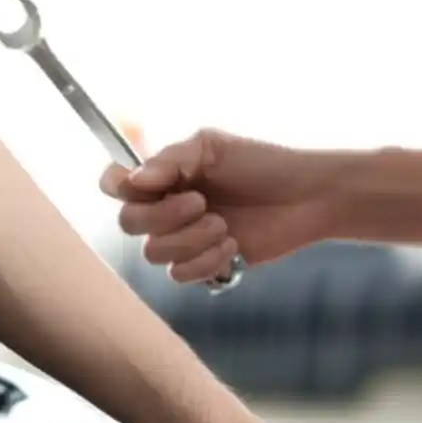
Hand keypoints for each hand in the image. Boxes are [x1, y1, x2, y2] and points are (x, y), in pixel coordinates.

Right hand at [99, 129, 336, 283]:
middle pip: (128, 224)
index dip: (118, 187)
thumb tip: (135, 180)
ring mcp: (181, 239)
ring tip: (224, 226)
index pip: (113, 184)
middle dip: (164, 216)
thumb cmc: (264, 163)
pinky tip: (232, 246)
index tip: (148, 185)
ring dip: (191, 240)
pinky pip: (179, 275)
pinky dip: (206, 261)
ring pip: (153, 253)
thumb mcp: (214, 147)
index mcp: (162, 175)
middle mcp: (164, 208)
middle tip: (202, 203)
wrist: (308, 198)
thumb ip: (170, 158)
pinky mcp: (202, 266)